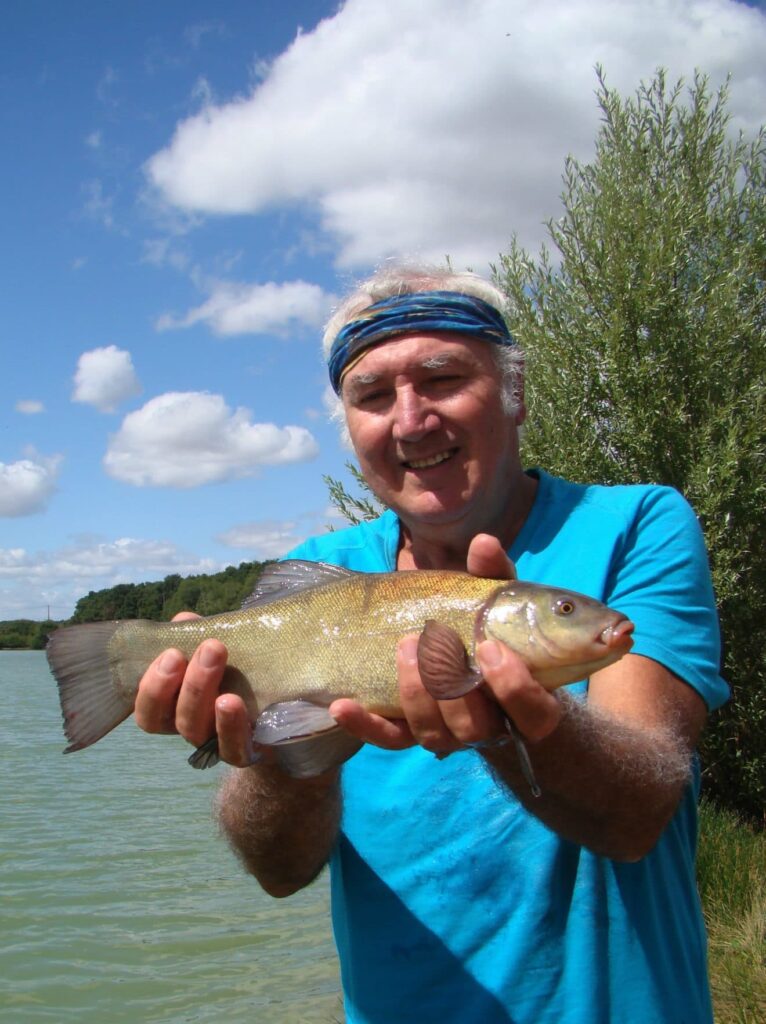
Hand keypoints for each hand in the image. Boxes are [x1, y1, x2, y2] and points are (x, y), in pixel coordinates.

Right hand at [133, 613, 258, 767]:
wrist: (280, 707)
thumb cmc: (238, 672)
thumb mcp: (216, 649)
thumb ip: (197, 634)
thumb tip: (184, 619)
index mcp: (174, 705)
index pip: (148, 709)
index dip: (152, 686)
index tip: (170, 653)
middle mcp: (188, 727)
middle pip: (171, 717)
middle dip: (179, 681)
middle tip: (200, 649)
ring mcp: (214, 743)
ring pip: (194, 729)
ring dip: (200, 692)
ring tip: (216, 659)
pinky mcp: (243, 752)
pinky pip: (232, 748)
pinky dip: (228, 725)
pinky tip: (230, 701)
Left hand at [330, 535, 561, 753]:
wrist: (460, 660)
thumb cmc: (489, 626)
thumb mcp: (495, 599)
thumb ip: (494, 575)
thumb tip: (483, 543)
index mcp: (527, 698)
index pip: (534, 713)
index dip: (515, 687)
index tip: (489, 647)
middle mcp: (490, 725)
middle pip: (475, 727)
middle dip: (451, 687)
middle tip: (432, 640)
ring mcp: (448, 734)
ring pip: (434, 734)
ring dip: (416, 694)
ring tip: (404, 648)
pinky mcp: (410, 733)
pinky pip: (389, 739)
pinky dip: (365, 725)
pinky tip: (343, 705)